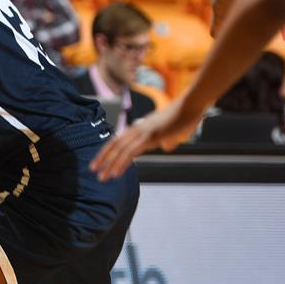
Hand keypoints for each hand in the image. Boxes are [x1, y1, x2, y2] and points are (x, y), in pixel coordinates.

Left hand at [90, 100, 204, 180]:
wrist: (191, 106)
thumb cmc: (183, 117)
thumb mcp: (173, 132)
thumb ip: (167, 139)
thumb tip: (167, 146)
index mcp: (140, 128)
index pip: (117, 140)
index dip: (107, 151)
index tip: (98, 161)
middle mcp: (137, 129)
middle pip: (114, 145)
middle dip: (103, 158)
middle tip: (93, 170)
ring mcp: (143, 132)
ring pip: (120, 151)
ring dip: (109, 165)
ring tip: (102, 177)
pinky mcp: (150, 137)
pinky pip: (131, 152)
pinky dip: (121, 163)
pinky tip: (116, 173)